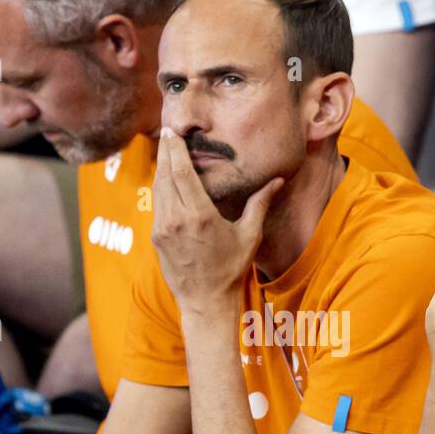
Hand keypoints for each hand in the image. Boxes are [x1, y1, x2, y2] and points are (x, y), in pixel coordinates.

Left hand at [149, 128, 282, 314]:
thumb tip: (278, 180)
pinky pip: (157, 205)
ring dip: (161, 168)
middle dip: (165, 151)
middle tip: (167, 131)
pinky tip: (166, 179)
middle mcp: (176, 219)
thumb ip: (259, 204)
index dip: (174, 149)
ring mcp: (162, 229)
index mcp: (199, 215)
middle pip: (165, 175)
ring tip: (165, 150)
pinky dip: (161, 187)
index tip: (172, 131)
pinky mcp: (156, 238)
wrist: (205, 302)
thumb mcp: (249, 235)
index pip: (180, 172)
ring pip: (158, 189)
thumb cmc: (230, 270)